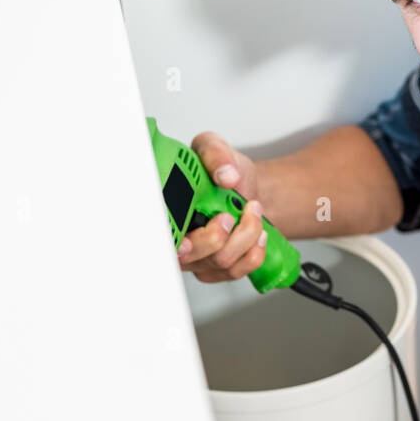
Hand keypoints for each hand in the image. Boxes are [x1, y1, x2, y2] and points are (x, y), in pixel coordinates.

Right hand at [177, 131, 266, 282]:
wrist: (245, 189)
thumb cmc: (223, 173)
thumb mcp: (215, 149)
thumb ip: (216, 154)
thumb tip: (226, 175)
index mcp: (168, 210)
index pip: (161, 236)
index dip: (172, 244)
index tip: (186, 242)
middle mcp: (178, 238)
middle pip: (189, 257)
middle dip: (217, 237)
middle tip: (229, 215)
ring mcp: (197, 257)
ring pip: (219, 262)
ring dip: (246, 237)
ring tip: (253, 212)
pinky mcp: (217, 269)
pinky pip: (237, 271)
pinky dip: (255, 252)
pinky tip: (258, 235)